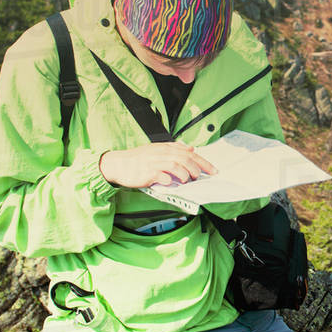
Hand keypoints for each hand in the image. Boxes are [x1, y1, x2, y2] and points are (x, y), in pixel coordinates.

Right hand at [98, 142, 216, 188]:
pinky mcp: (147, 173)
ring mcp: (154, 162)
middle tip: (200, 177)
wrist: (118, 164)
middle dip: (197, 169)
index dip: (203, 162)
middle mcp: (161, 153)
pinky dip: (170, 180)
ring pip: (176, 165)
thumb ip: (174, 149)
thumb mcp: (157, 150)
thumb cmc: (138, 159)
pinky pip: (162, 176)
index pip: (189, 153)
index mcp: (165, 148)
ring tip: (188, 180)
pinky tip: (173, 184)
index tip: (214, 171)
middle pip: (185, 159)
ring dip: (186, 174)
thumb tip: (191, 148)